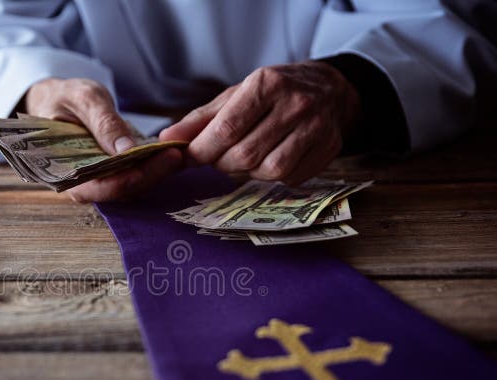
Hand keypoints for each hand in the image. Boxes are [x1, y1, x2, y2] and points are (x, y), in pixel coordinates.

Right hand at [25, 77, 182, 201]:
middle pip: (119, 190)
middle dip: (149, 175)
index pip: (98, 187)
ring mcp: (97, 181)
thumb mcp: (84, 99)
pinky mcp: (111, 174)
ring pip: (130, 187)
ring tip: (174, 152)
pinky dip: (151, 166)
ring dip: (154, 173)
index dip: (128, 178)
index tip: (156, 160)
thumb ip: (104, 123)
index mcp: (62, 171)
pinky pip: (133, 176)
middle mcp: (81, 184)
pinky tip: (166, 152)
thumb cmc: (65, 98)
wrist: (58, 100)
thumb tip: (126, 150)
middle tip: (174, 155)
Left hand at [159, 61, 359, 185]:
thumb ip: (200, 119)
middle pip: (246, 154)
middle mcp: (296, 102)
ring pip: (270, 170)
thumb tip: (167, 139)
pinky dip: (274, 178)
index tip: (189, 157)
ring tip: (246, 159)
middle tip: (219, 158)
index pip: (227, 128)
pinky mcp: (330, 147)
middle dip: (223, 164)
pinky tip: (271, 160)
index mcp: (267, 83)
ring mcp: (317, 126)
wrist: (328, 88)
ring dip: (249, 173)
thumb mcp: (235, 96)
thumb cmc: (272, 93)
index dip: (203, 150)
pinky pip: (292, 178)